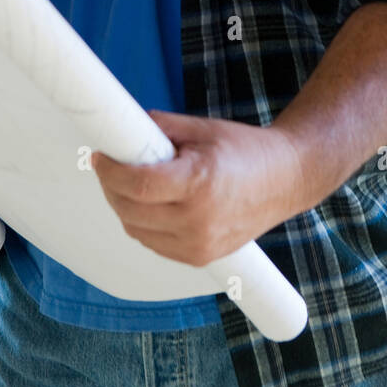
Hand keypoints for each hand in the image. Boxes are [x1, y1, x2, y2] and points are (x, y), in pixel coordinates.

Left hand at [92, 111, 305, 267]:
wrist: (286, 180)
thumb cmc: (247, 151)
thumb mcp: (203, 129)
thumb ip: (161, 128)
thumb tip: (124, 127)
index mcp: (201, 183)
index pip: (140, 184)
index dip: (111, 171)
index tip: (99, 157)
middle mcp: (199, 220)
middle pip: (131, 211)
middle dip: (111, 187)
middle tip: (108, 166)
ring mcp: (200, 245)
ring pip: (137, 231)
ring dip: (124, 207)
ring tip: (128, 182)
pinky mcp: (200, 258)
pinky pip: (154, 244)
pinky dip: (143, 224)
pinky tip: (148, 203)